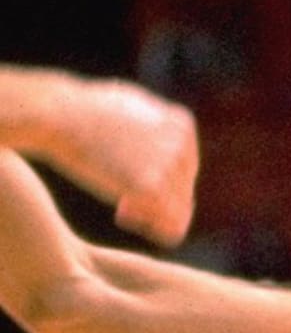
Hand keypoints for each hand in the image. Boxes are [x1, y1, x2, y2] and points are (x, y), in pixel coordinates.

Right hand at [57, 80, 199, 244]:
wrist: (61, 115)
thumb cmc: (85, 110)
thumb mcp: (132, 106)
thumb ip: (155, 124)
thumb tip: (166, 140)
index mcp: (181, 125)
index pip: (186, 166)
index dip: (162, 180)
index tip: (132, 184)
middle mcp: (181, 145)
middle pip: (182, 189)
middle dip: (155, 198)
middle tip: (122, 203)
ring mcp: (168, 166)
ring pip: (179, 210)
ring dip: (151, 215)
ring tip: (122, 211)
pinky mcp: (151, 187)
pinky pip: (169, 225)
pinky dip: (149, 227)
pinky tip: (119, 215)